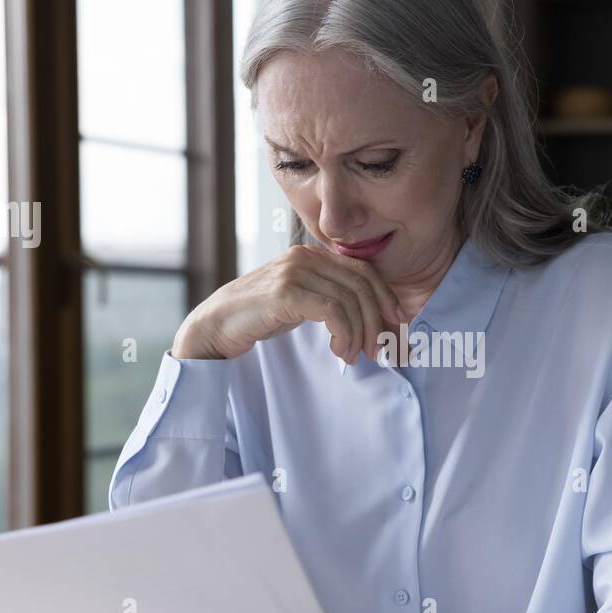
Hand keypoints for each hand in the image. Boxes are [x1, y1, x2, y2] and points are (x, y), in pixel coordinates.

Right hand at [172, 244, 406, 361]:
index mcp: (312, 255)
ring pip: (350, 300)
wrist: (215, 326)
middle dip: (378, 321)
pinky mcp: (285, 292)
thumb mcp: (301, 302)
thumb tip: (372, 319)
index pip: (364, 271)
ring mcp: (294, 272)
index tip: (396, 326)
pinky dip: (344, 335)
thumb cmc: (259, 318)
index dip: (386, 298)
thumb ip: (330, 300)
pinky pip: (333, 312)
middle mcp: (305, 256)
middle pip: (362, 285)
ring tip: (353, 357)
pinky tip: (339, 352)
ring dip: (359, 334)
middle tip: (379, 350)